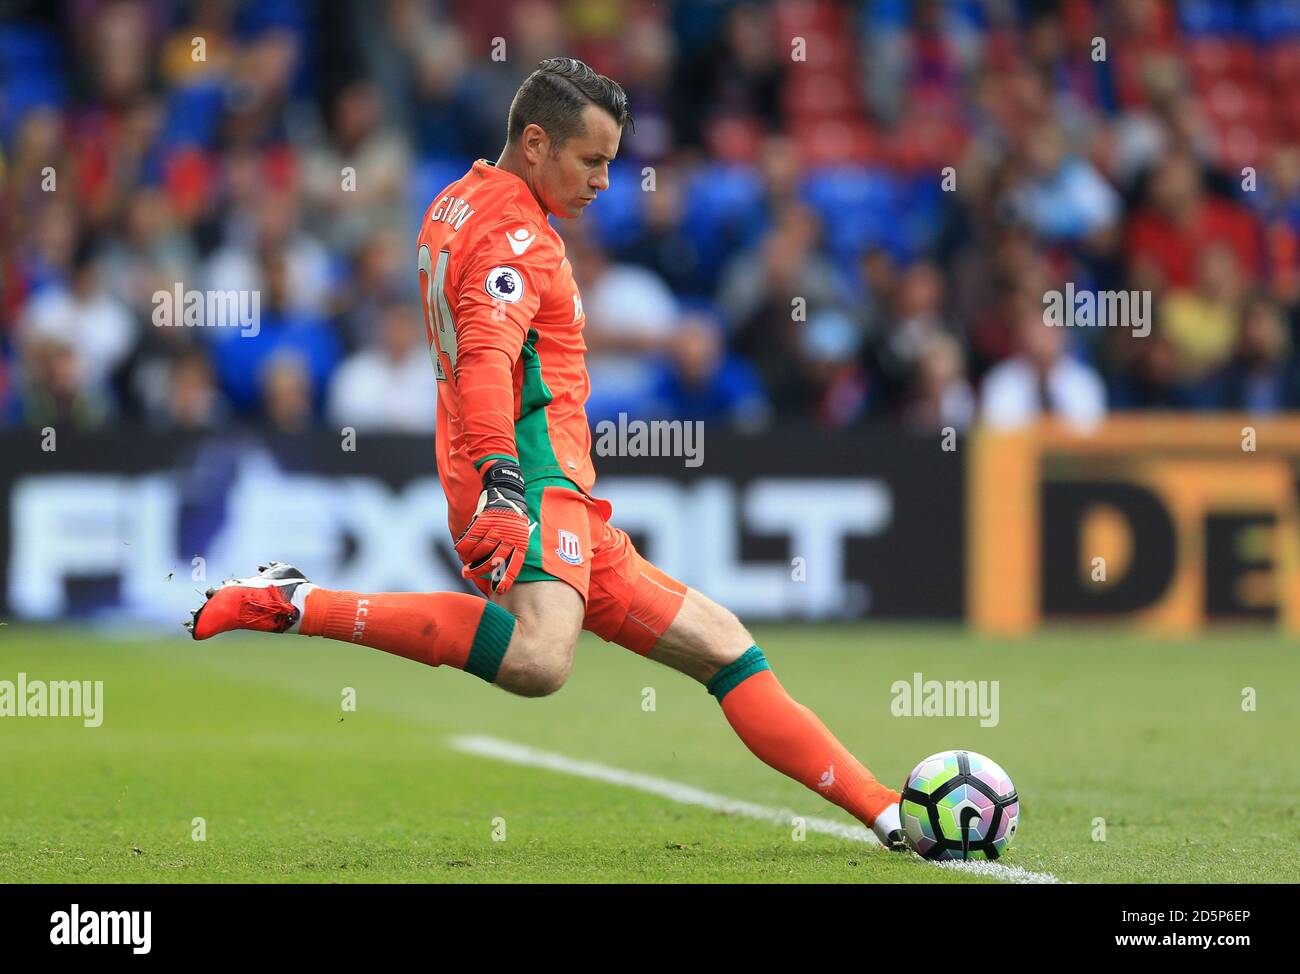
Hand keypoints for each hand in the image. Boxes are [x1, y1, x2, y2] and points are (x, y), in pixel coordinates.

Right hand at [454, 460, 534, 593]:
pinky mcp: (484, 519)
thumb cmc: (512, 519)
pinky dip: (464, 544)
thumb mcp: (518, 534)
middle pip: (494, 559)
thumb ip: (510, 552)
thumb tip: (498, 574)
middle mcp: (509, 535)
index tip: (499, 590)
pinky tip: (460, 550)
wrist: (507, 490)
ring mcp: (496, 527)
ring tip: (465, 565)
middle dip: (480, 570)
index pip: (515, 564)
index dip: (506, 579)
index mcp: (521, 541)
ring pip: (481, 549)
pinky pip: (471, 535)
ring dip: (471, 559)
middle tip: (468, 575)